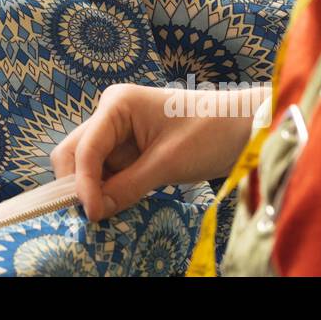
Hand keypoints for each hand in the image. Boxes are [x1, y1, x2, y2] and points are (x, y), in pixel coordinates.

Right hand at [51, 84, 263, 220]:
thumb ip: (127, 187)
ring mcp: (119, 131)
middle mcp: (111, 114)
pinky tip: (118, 205)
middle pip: (75, 153)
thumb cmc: (210, 133)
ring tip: (107, 214)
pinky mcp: (130, 148)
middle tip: (93, 215)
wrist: (244, 128)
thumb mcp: (167, 164)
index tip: (93, 214)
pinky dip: (109, 189)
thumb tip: (95, 212)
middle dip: (79, 184)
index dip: (82, 183)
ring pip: (89, 166)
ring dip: (94, 190)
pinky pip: (108, 172)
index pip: (85, 149)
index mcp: (116, 104)